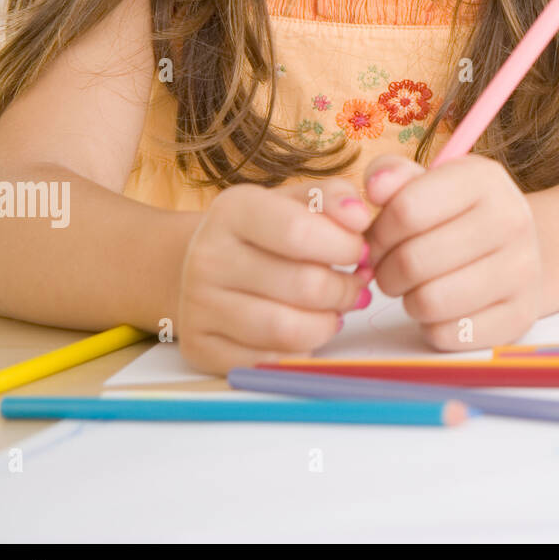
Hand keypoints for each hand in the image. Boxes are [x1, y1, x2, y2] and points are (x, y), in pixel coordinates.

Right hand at [175, 178, 373, 376]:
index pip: (299, 232)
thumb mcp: (295, 200)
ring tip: (338, 309)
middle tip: (357, 285)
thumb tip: (359, 217)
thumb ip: (333, 197)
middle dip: (345, 289)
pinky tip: (307, 329)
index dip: (344, 246)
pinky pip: (269, 362)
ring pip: (287, 330)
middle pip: (303, 285)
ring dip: (329, 323)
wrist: (206, 263)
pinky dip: (300, 350)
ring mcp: (198, 306)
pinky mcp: (201, 347)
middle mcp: (208, 257)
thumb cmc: (265, 230)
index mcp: (233, 210)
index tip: (359, 251)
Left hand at [362, 153, 543, 350]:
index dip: (378, 232)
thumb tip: (375, 187)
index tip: (377, 240)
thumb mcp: (430, 182)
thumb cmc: (459, 215)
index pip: (406, 210)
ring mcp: (523, 271)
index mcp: (485, 179)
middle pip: (413, 261)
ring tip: (415, 287)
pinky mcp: (520, 316)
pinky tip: (441, 308)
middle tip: (390, 269)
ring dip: (408, 299)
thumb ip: (393, 176)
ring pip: (429, 302)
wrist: (519, 249)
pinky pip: (449, 335)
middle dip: (386, 271)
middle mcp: (512, 220)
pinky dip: (432, 327)